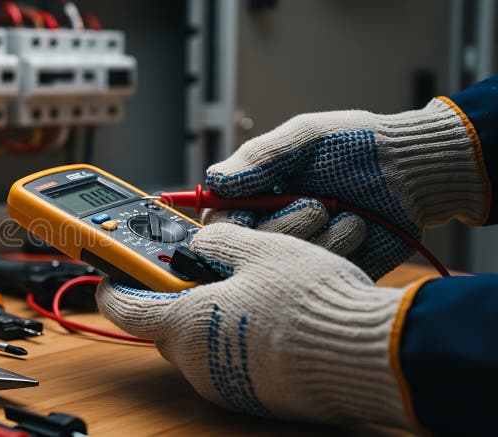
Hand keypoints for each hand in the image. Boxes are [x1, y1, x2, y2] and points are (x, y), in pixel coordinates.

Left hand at [97, 223, 418, 430]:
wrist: (366, 357)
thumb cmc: (309, 304)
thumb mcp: (258, 253)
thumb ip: (216, 245)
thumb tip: (199, 245)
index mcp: (185, 326)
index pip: (125, 309)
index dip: (113, 286)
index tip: (110, 274)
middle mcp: (198, 364)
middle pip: (168, 325)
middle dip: (178, 296)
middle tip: (203, 271)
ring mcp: (226, 386)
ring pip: (202, 342)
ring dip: (214, 315)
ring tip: (250, 288)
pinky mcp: (254, 397)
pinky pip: (230, 361)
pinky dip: (238, 337)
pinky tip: (270, 317)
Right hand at [205, 98, 486, 278]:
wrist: (418, 170)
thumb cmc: (360, 144)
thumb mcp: (305, 138)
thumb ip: (259, 158)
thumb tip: (214, 181)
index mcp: (261, 195)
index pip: (222, 221)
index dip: (227, 225)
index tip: (245, 217)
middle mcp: (277, 226)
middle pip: (249, 250)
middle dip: (282, 229)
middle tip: (315, 205)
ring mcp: (305, 252)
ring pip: (284, 266)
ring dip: (316, 237)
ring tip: (348, 211)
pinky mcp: (334, 271)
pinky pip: (320, 276)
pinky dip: (339, 251)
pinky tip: (361, 227)